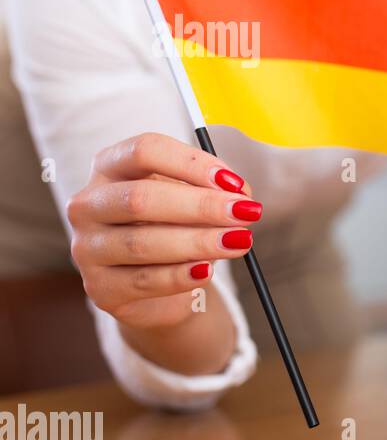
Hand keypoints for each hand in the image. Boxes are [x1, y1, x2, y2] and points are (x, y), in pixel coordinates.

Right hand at [67, 133, 261, 368]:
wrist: (157, 288)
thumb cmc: (174, 229)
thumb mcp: (191, 201)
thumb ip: (213, 191)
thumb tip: (240, 195)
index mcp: (110, 167)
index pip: (144, 151)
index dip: (192, 163)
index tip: (233, 182)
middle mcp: (89, 204)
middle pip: (141, 198)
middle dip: (201, 206)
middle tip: (245, 213)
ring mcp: (88, 248)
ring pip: (142, 243)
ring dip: (198, 242)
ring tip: (239, 241)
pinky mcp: (100, 288)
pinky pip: (145, 281)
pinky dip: (181, 275)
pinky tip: (207, 271)